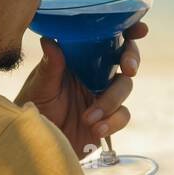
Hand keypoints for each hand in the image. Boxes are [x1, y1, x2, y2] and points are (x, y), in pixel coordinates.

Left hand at [17, 22, 147, 157]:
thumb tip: (49, 40)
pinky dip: (112, 122)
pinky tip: (95, 129)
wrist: (37, 144)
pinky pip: (123, 115)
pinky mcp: (109, 119)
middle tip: (128, 68)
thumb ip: (50, 67)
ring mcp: (104, 96)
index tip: (139, 30)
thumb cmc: (34, 109)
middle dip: (132, 60)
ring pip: (125, 87)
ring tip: (88, 118)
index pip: (106, 38)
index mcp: (80, 59)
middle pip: (125, 58)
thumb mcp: (39, 87)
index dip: (126, 31)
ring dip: (111, 101)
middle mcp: (95, 74)